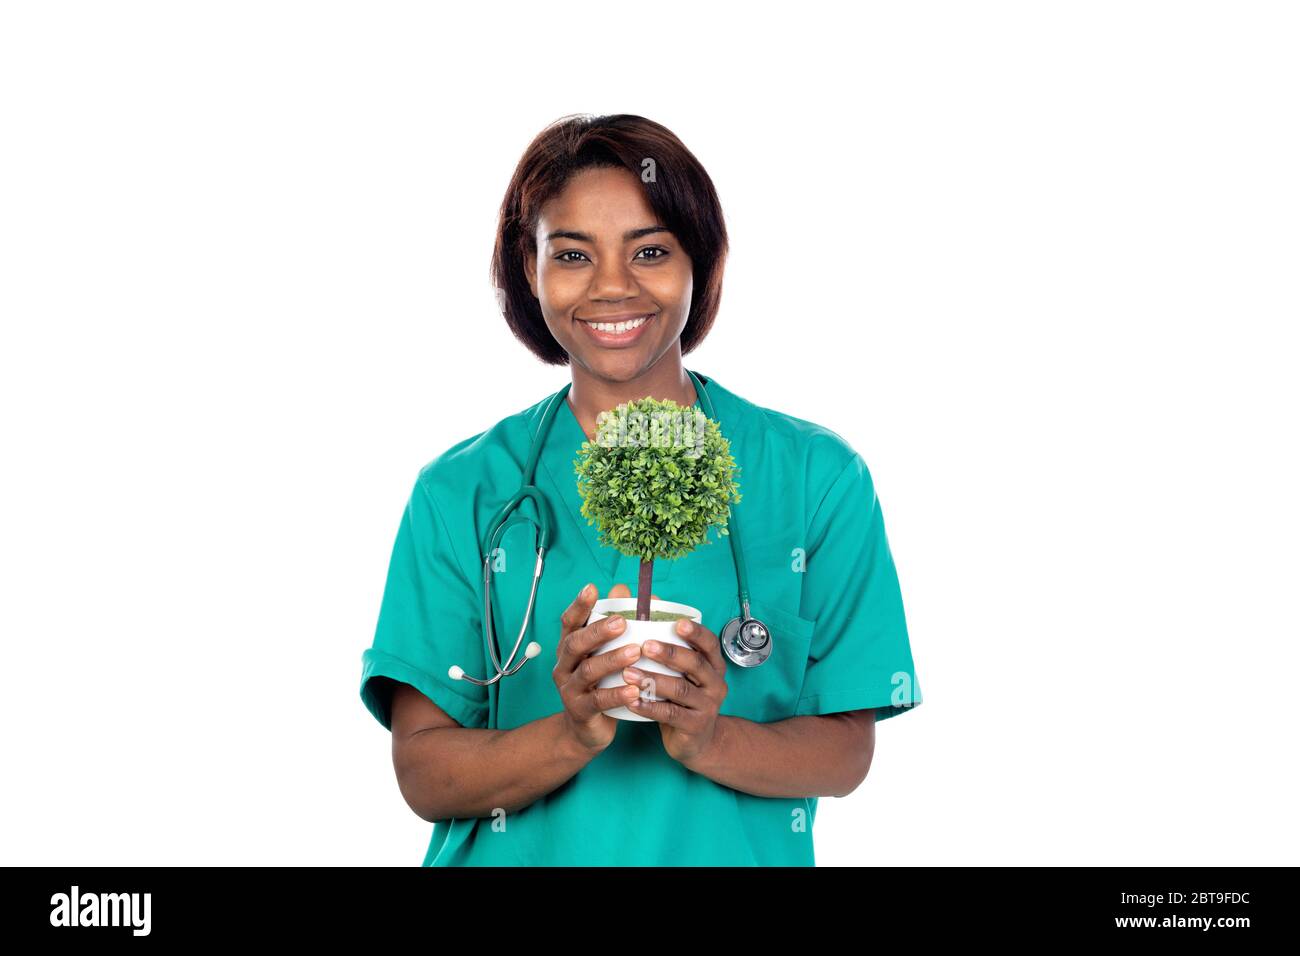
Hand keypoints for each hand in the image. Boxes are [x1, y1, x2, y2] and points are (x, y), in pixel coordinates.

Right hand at [553, 582, 649, 753]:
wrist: (586, 730)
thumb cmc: (600, 684)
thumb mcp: (603, 655)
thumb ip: (613, 625)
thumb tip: (624, 589)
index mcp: (569, 648)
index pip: (569, 623)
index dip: (578, 605)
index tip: (591, 588)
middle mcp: (564, 666)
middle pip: (575, 644)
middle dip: (597, 631)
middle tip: (622, 622)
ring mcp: (570, 689)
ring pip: (587, 671)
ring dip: (612, 660)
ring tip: (636, 652)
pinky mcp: (580, 711)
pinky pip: (598, 701)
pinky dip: (617, 695)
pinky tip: (635, 690)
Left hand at [622, 612, 728, 765]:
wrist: (696, 741)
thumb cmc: (682, 697)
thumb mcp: (681, 673)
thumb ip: (668, 645)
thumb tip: (650, 603)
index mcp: (713, 665)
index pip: (710, 644)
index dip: (696, 633)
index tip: (677, 622)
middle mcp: (715, 683)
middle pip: (696, 664)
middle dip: (670, 653)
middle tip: (644, 646)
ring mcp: (707, 706)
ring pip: (681, 689)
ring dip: (653, 680)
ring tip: (628, 673)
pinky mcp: (695, 726)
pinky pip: (670, 714)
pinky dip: (649, 707)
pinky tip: (631, 700)